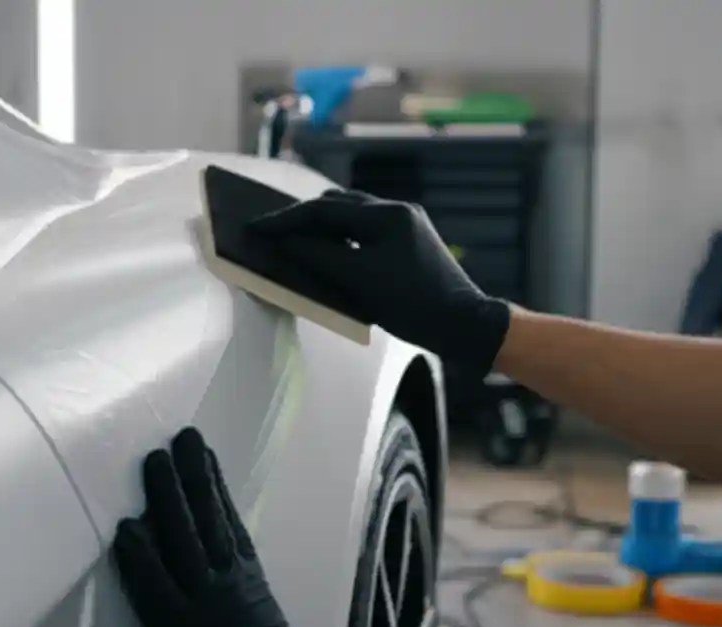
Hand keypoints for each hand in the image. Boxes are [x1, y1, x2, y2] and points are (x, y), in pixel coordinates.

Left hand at [113, 428, 328, 626]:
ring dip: (167, 498)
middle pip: (210, 522)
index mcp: (257, 593)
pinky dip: (139, 558)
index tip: (207, 460)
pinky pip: (153, 589)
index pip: (234, 529)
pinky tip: (126, 529)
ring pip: (183, 541)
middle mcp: (232, 592)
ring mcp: (205, 611)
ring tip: (155, 459)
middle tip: (181, 438)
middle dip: (193, 478)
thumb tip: (266, 623)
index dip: (218, 491)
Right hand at [249, 189, 510, 380]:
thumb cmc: (414, 306)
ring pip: (352, 218)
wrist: (465, 325)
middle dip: (303, 218)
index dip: (286, 220)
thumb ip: (319, 257)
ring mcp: (407, 226)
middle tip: (273, 232)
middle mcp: (398, 211)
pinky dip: (341, 240)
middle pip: (337, 206)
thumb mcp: (359, 282)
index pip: (324, 210)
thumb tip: (286, 242)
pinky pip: (365, 232)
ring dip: (323, 228)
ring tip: (296, 243)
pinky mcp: (410, 243)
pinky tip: (328, 254)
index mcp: (387, 215)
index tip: (256, 227)